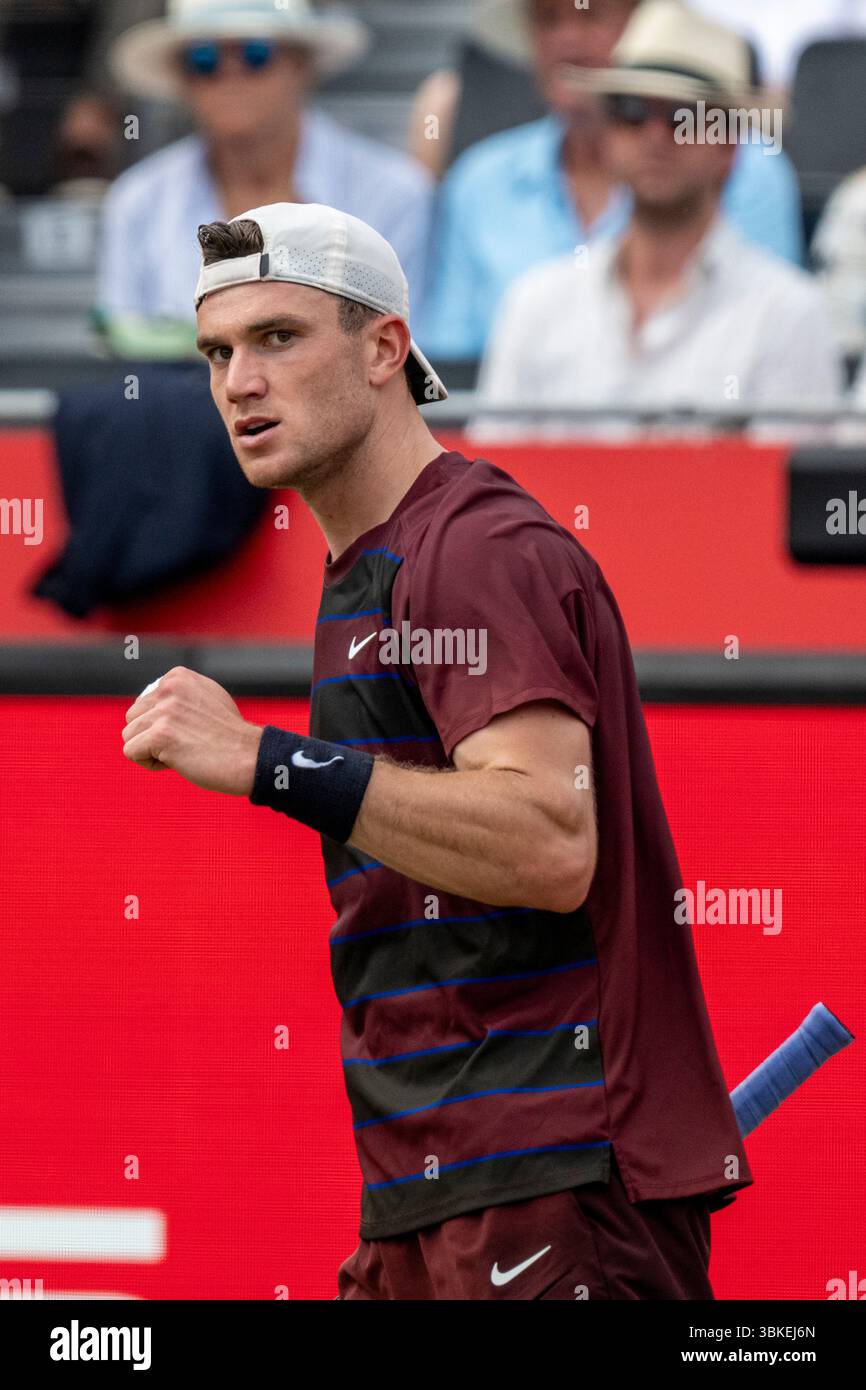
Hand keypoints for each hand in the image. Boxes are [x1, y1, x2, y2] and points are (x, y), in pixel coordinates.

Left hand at [122, 666, 262, 795]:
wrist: (251, 757)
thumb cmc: (231, 735)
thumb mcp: (207, 698)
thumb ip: (179, 694)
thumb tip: (149, 701)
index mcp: (178, 676)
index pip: (144, 703)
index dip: (162, 724)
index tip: (191, 730)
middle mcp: (169, 688)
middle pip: (132, 718)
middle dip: (152, 737)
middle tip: (186, 744)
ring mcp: (164, 711)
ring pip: (129, 736)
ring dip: (151, 751)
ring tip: (182, 752)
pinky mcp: (160, 735)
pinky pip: (131, 753)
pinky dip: (151, 764)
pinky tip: (177, 761)